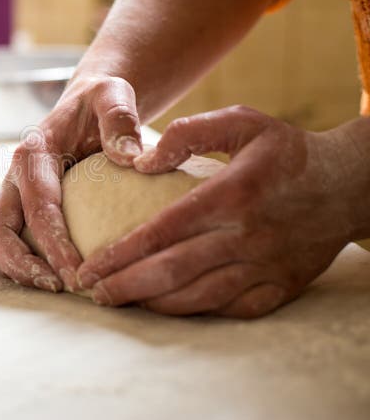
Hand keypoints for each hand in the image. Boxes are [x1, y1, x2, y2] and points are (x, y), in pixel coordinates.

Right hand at [0, 74, 143, 291]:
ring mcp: (8, 194)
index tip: (78, 274)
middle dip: (20, 264)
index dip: (54, 244)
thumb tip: (132, 158)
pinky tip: (49, 277)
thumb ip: (121, 119)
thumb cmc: (101, 103)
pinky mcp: (13, 208)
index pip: (37, 206)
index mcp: (32, 152)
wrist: (84, 103)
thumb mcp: (114, 95)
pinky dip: (13, 264)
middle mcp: (12, 175)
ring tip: (53, 287)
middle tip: (60, 288)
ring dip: (11, 268)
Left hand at [77, 105, 369, 317]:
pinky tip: (166, 308)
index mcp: (231, 194)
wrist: (350, 183)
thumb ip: (188, 133)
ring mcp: (266, 265)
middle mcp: (247, 235)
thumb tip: (140, 161)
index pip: (161, 230)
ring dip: (153, 304)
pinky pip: (232, 309)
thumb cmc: (285, 151)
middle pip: (173, 271)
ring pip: (199, 296)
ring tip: (119, 301)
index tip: (88, 266)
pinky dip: (195, 311)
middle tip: (92, 292)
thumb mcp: (242, 121)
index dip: (119, 253)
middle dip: (125, 286)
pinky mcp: (281, 286)